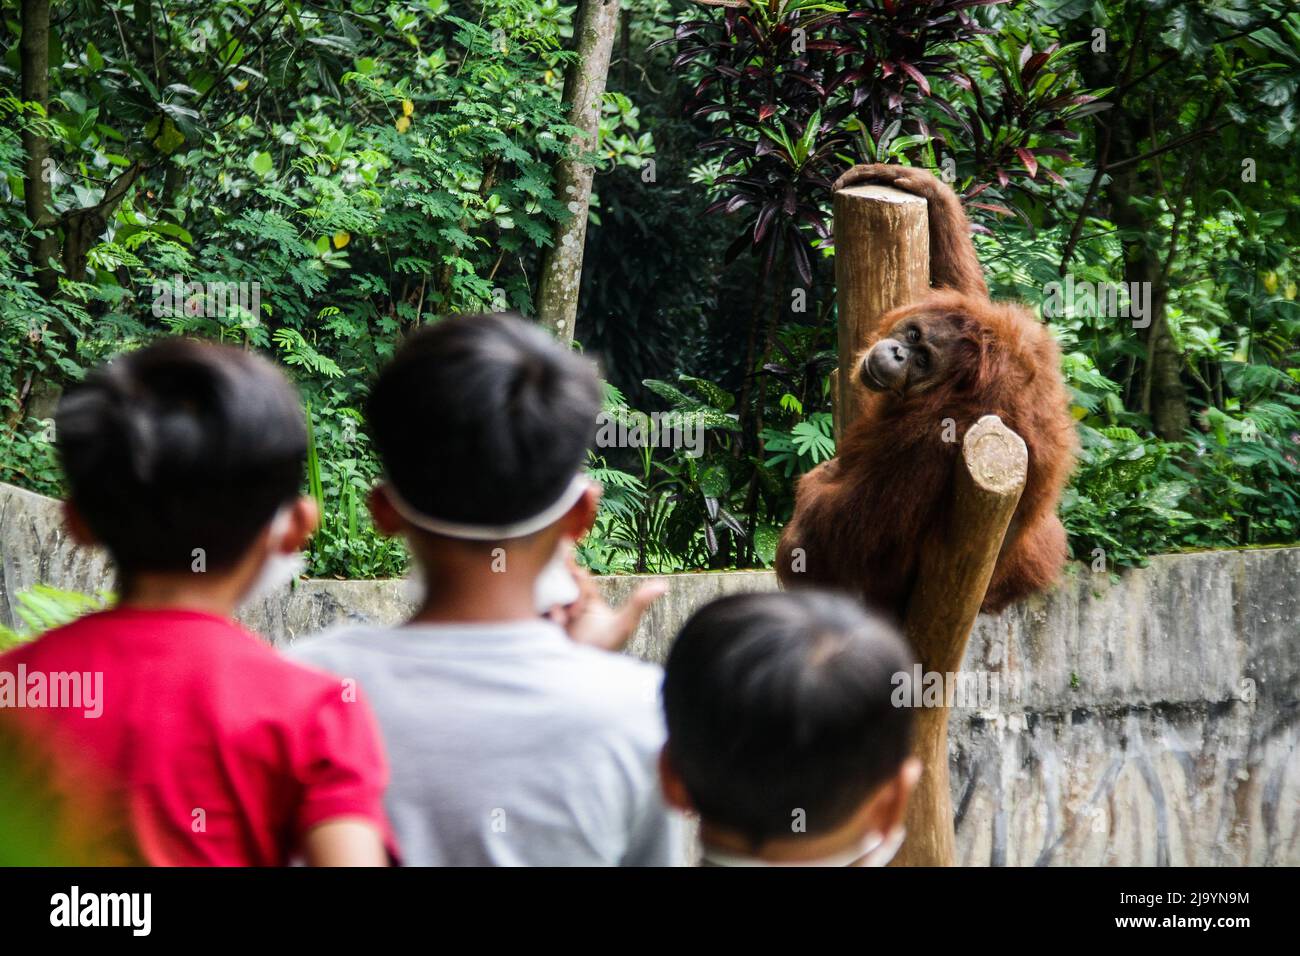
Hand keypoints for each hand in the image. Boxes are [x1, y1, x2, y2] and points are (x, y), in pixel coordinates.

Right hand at [546, 557, 666, 651]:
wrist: (583, 674)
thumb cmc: (605, 650)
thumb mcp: (622, 624)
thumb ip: (639, 602)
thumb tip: (664, 585)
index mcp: (588, 598)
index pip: (580, 576)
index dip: (576, 572)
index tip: (575, 572)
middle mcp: (570, 602)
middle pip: (562, 581)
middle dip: (565, 589)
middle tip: (573, 609)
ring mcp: (554, 611)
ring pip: (548, 592)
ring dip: (555, 603)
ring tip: (564, 621)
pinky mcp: (540, 622)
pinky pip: (535, 606)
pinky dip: (544, 611)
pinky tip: (555, 624)